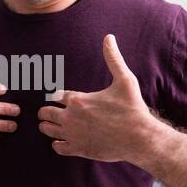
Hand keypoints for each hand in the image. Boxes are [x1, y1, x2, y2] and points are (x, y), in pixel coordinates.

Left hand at [37, 34, 155, 162]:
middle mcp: (70, 117)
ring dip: (49, 127)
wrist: (141, 137)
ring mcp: (73, 134)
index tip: (61, 98)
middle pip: (44, 112)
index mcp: (77, 99)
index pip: (54, 95)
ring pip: (46, 130)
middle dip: (47, 111)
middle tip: (53, 112)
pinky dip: (58, 144)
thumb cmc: (133, 109)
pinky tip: (65, 140)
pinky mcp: (79, 149)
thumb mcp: (125, 80)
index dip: (57, 96)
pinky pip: (57, 147)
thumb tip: (109, 37)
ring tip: (57, 126)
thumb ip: (113, 59)